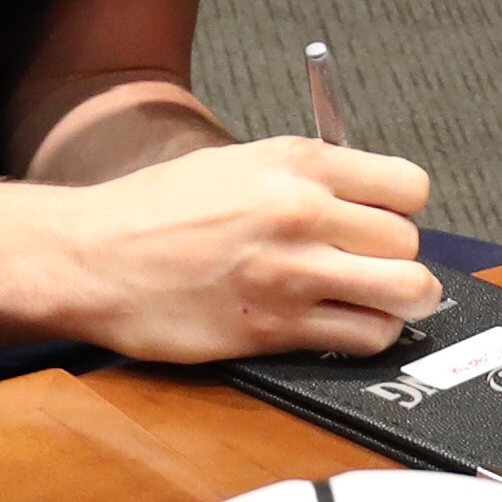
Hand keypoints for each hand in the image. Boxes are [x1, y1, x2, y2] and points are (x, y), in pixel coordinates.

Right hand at [45, 134, 438, 363]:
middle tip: (375, 266)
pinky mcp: (273, 329)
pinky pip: (361, 338)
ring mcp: (290, 274)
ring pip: (403, 294)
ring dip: (399, 303)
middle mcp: (301, 213)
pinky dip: (367, 336)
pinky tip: (346, 326)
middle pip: (408, 244)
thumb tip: (364, 201)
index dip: (402, 208)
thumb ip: (305, 177)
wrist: (93, 257)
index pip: (408, 186)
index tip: (386, 220)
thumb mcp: (238, 163)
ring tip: (380, 302)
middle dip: (399, 258)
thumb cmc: (156, 209)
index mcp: (297, 163)